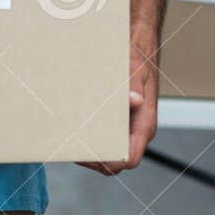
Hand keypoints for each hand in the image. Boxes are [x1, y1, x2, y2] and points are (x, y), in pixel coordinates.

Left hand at [78, 52, 158, 175]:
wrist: (138, 52)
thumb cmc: (137, 61)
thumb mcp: (136, 70)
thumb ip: (134, 85)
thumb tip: (134, 101)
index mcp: (144, 125)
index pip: (130, 158)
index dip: (111, 162)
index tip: (91, 155)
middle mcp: (135, 132)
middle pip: (115, 162)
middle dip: (94, 160)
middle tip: (73, 148)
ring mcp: (126, 130)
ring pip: (107, 154)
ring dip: (89, 151)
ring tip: (70, 141)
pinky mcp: (116, 124)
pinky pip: (103, 140)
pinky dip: (88, 140)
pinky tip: (73, 130)